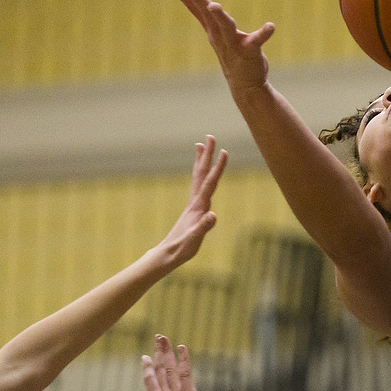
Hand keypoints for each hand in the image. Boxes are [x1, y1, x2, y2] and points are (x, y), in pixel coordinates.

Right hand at [143, 335, 200, 390]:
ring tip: (163, 337)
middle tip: (157, 339)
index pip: (152, 384)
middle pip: (160, 370)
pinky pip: (185, 373)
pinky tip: (181, 347)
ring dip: (166, 351)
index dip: (149, 370)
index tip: (145, 357)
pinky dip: (183, 359)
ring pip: (169, 368)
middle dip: (158, 353)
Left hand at [155, 136, 226, 267]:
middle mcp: (195, 201)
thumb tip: (213, 215)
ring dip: (200, 160)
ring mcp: (193, 204)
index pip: (210, 183)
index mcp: (198, 207)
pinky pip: (197, 186)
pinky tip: (201, 173)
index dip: (217, 167)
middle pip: (201, 173)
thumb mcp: (194, 240)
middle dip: (206, 154)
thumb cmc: (182, 249)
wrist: (167, 254)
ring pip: (197, 177)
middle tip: (210, 136)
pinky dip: (199, 175)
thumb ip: (203, 227)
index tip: (223, 151)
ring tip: (201, 145)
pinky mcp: (192, 209)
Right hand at [168, 0, 274, 94]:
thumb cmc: (232, 56)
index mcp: (212, 30)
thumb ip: (215, 21)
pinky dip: (263, 33)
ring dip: (219, 16)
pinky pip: (257, 41)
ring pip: (226, 27)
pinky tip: (270, 26)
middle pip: (208, 15)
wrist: (245, 86)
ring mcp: (234, 45)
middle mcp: (220, 36)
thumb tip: (207, 4)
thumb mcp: (219, 37)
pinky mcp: (250, 52)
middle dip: (199, 0)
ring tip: (213, 6)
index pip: (196, 11)